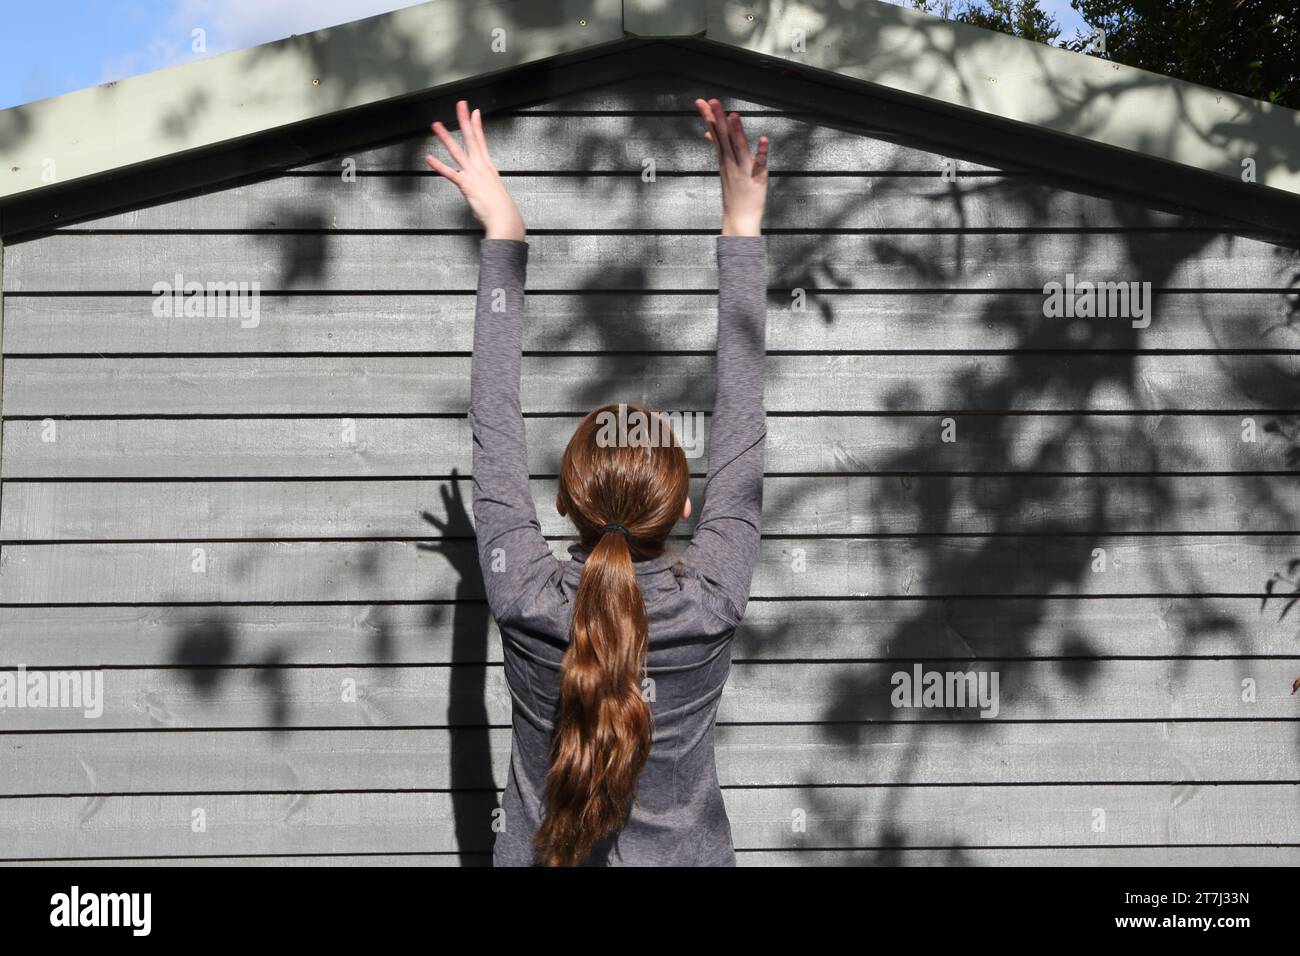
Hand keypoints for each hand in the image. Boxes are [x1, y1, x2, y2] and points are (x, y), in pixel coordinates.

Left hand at [425, 100, 525, 240]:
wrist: (505, 219)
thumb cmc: (501, 210)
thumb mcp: (494, 192)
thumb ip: (484, 186)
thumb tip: (479, 188)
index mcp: (488, 168)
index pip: (482, 141)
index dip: (477, 125)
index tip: (474, 112)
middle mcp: (481, 167)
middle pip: (472, 138)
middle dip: (465, 120)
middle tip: (460, 105)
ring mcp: (474, 175)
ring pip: (458, 151)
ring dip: (446, 137)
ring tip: (437, 125)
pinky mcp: (467, 185)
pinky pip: (450, 173)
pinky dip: (439, 166)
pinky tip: (429, 158)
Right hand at [694, 98, 768, 236]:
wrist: (739, 218)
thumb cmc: (734, 193)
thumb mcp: (723, 167)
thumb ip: (718, 148)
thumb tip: (709, 133)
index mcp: (724, 158)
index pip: (715, 133)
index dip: (709, 116)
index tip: (701, 101)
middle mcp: (731, 162)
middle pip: (723, 137)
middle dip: (718, 118)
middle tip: (712, 101)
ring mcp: (743, 169)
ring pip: (738, 147)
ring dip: (736, 131)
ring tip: (733, 115)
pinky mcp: (757, 177)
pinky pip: (759, 163)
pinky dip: (761, 151)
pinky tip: (763, 139)